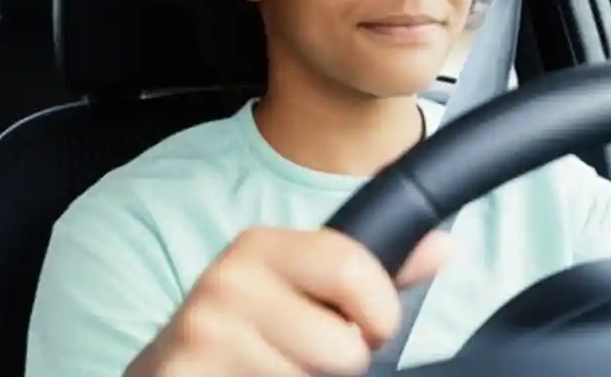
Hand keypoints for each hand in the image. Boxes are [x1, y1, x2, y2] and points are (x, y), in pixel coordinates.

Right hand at [125, 227, 450, 376]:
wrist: (168, 371)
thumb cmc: (252, 329)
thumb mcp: (305, 287)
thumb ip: (375, 270)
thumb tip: (442, 247)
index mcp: (261, 245)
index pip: (354, 269)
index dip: (378, 312)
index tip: (367, 327)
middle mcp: (228, 282)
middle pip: (344, 346)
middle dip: (344, 364)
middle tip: (308, 357)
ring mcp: (205, 336)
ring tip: (276, 370)